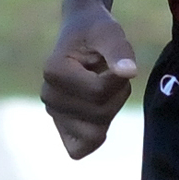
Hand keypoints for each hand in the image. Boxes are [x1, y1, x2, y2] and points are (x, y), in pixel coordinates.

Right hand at [40, 7, 138, 158]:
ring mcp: (53, 113)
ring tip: (104, 84)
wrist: (83, 32)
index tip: (114, 60)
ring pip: (95, 133)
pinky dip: (97, 134)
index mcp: (53, 71)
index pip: (98, 93)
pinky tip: (99, 108)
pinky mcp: (61, 126)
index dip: (118, 78)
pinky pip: (81, 148)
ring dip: (111, 109)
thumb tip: (130, 72)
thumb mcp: (109, 31)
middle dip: (117, 94)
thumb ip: (119, 50)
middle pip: (99, 115)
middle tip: (110, 71)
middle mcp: (48, 95)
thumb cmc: (97, 30)